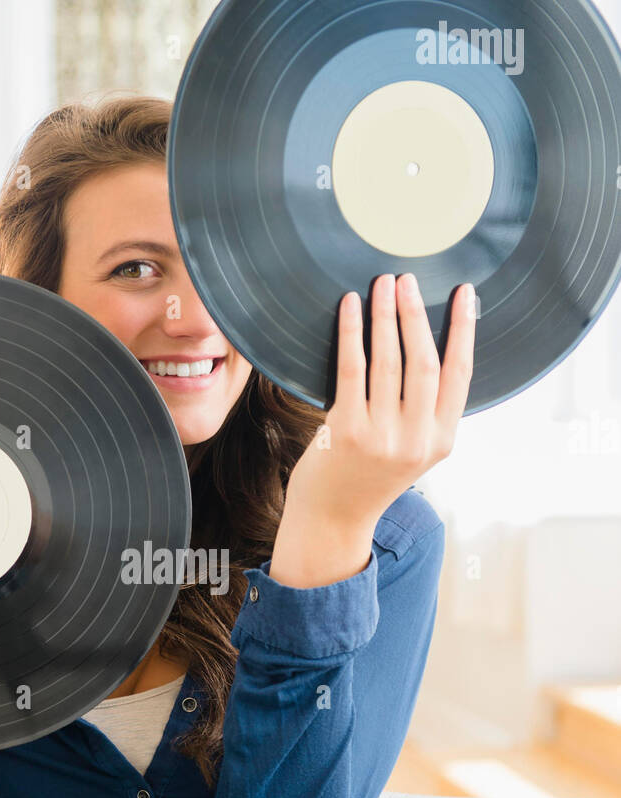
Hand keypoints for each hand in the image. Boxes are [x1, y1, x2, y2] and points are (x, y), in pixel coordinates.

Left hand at [286, 273, 474, 535]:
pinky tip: (349, 306)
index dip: (464, 329)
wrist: (333, 519)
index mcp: (441, 441)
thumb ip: (424, 412)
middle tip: (408, 278)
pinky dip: (351, 333)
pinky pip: (352, 370)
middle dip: (417, 315)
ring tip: (382, 283)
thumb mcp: (411, 451)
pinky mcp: (345, 432)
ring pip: (389, 362)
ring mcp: (381, 437)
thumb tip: (426, 347)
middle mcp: (416, 440)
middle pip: (425, 362)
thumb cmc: (367, 476)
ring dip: (386, 316)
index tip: (465, 292)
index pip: (461, 374)